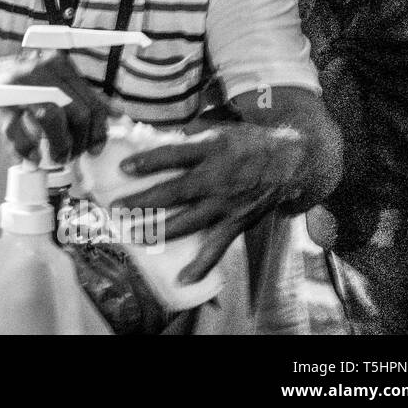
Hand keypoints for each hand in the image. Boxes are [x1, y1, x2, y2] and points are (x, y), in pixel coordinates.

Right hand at [0, 50, 115, 162]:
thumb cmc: (15, 86)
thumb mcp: (51, 83)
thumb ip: (81, 97)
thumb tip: (116, 114)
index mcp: (57, 65)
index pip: (91, 101)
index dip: (98, 129)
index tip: (95, 148)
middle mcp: (38, 71)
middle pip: (75, 111)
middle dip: (78, 141)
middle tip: (71, 154)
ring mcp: (15, 87)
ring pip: (50, 118)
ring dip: (58, 145)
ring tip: (55, 157)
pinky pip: (18, 132)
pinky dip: (28, 150)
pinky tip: (32, 158)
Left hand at [114, 122, 307, 283]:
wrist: (292, 163)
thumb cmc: (248, 143)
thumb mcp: (219, 130)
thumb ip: (187, 136)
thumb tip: (152, 136)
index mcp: (212, 150)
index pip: (174, 155)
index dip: (148, 162)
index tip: (123, 168)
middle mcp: (218, 178)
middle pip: (175, 192)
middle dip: (143, 202)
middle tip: (116, 208)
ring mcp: (226, 204)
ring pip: (187, 222)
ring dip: (158, 231)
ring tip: (133, 236)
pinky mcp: (236, 223)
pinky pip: (216, 247)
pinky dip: (201, 265)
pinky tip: (182, 278)